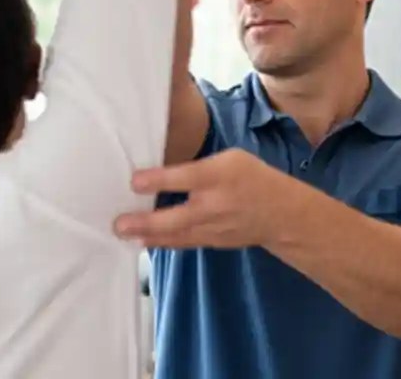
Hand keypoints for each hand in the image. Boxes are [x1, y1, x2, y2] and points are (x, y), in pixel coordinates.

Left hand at [114, 149, 298, 248]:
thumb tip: (161, 170)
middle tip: (119, 224)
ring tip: (123, 234)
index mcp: (219, 176)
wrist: (281, 214)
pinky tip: (143, 241)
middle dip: (145, 222)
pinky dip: (163, 242)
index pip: (185, 178)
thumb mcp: (231, 157)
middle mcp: (214, 205)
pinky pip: (183, 243)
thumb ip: (198, 166)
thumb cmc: (251, 176)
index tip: (133, 182)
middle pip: (176, 217)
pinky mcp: (212, 242)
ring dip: (148, 235)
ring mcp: (213, 228)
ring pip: (176, 235)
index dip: (158, 180)